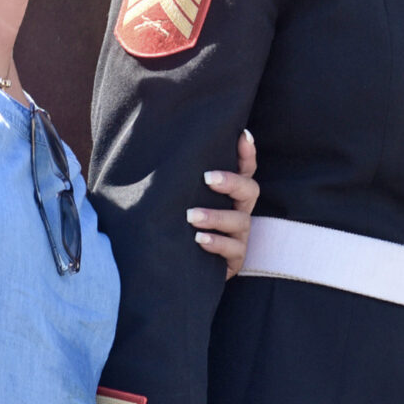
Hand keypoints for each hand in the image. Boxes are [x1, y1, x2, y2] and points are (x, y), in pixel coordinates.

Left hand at [187, 129, 258, 278]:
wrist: (177, 268)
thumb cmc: (177, 227)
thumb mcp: (179, 202)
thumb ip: (176, 184)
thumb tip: (153, 158)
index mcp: (230, 195)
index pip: (245, 169)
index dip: (247, 153)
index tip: (243, 135)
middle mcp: (239, 211)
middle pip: (250, 190)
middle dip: (232, 182)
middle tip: (208, 178)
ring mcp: (239, 235)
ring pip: (240, 221)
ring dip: (216, 216)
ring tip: (191, 216)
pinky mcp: (235, 258)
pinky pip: (234, 249)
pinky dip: (217, 243)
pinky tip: (199, 240)